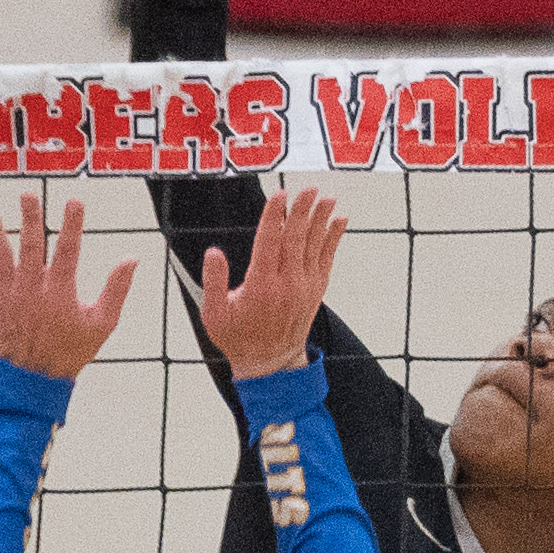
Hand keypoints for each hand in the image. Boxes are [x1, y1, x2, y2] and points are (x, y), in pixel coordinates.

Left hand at [0, 196, 137, 383]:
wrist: (33, 375)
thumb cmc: (72, 347)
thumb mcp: (103, 323)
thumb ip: (116, 289)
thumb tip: (132, 258)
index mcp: (60, 294)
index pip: (68, 253)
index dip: (72, 227)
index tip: (75, 202)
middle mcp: (31, 290)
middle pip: (30, 248)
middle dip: (30, 219)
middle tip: (28, 194)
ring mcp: (8, 292)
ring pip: (0, 253)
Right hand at [200, 186, 342, 383]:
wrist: (271, 363)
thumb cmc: (237, 337)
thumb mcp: (214, 315)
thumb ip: (213, 282)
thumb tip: (213, 253)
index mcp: (260, 286)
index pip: (269, 243)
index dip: (274, 217)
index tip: (279, 195)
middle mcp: (286, 284)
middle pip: (295, 239)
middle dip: (302, 212)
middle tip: (309, 189)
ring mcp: (304, 287)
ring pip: (314, 246)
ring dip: (321, 220)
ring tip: (328, 198)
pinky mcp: (315, 290)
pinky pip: (326, 259)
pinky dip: (333, 238)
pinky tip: (339, 220)